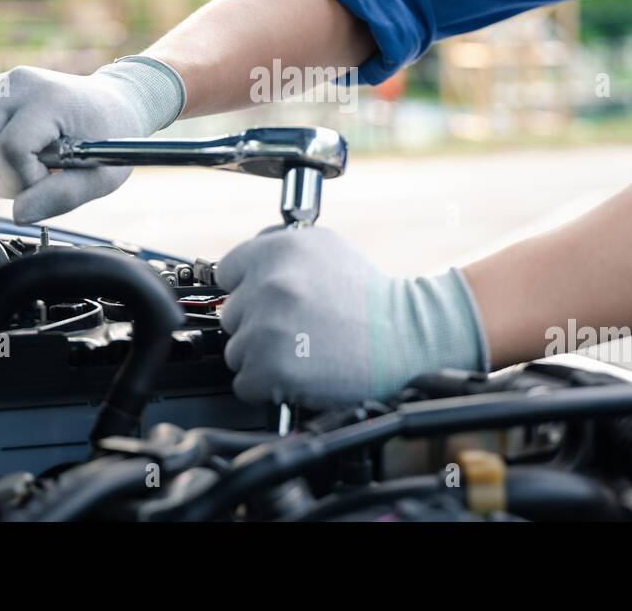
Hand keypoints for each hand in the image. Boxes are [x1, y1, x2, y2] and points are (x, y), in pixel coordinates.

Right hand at [0, 59, 183, 223]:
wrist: (115, 103)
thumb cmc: (111, 138)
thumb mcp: (101, 176)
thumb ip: (62, 196)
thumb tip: (19, 214)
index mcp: (49, 100)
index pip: (11, 148)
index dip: (24, 178)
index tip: (46, 181)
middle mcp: (18, 85)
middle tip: (28, 181)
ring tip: (8, 170)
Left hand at [216, 226, 490, 408]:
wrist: (404, 337)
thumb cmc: (366, 294)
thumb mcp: (324, 245)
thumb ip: (276, 245)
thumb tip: (238, 263)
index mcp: (278, 250)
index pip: (226, 271)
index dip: (247, 288)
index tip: (265, 300)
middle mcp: (269, 285)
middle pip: (230, 313)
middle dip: (256, 322)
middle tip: (295, 326)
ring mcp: (267, 329)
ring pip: (235, 350)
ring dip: (261, 356)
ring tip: (300, 350)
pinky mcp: (272, 370)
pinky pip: (244, 383)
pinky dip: (266, 385)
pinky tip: (297, 372)